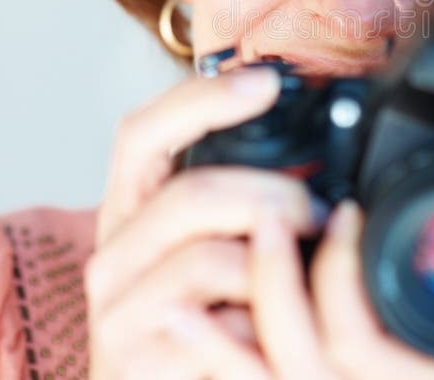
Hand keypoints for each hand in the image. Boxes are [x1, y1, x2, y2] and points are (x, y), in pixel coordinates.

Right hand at [84, 65, 328, 378]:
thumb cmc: (201, 308)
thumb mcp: (212, 240)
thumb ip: (238, 198)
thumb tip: (316, 158)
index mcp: (131, 206)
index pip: (143, 132)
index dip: (202, 100)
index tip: (264, 82)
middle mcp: (113, 250)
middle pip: (193, 194)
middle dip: (275, 197)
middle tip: (319, 215)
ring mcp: (119, 308)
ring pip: (213, 260)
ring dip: (279, 264)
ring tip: (311, 273)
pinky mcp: (139, 359)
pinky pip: (226, 327)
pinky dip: (266, 322)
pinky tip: (277, 326)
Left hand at [247, 201, 433, 379]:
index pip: (352, 341)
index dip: (338, 271)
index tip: (340, 209)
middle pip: (294, 356)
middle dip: (272, 281)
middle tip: (264, 213)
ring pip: (273, 379)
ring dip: (244, 316)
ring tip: (236, 254)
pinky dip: (240, 355)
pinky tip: (222, 315)